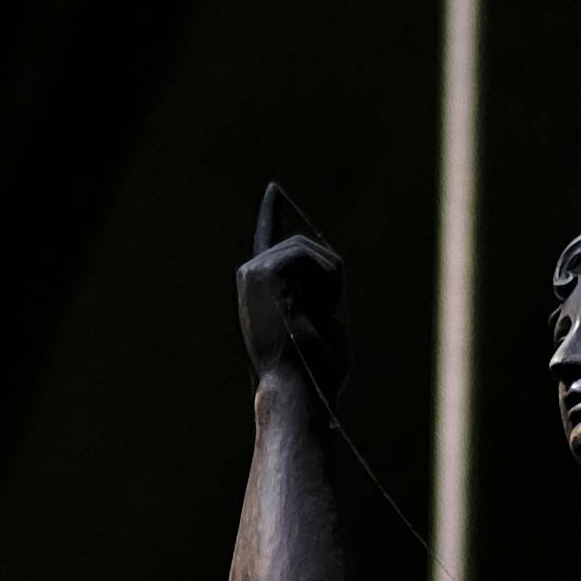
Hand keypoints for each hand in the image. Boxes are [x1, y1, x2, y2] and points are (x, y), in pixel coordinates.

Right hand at [239, 177, 346, 400]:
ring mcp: (254, 273)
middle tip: (329, 308)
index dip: (273, 217)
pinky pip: (308, 255)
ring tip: (322, 312)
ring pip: (308, 249)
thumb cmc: (315, 370)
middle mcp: (251, 279)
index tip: (274, 192)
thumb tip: (329, 259)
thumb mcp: (323, 322)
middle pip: (302, 245)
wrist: (300, 388)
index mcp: (260, 293)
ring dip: (329, 280)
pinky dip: (326, 279)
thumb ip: (320, 289)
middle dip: (328, 272)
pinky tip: (321, 303)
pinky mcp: (262, 272)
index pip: (270, 243)